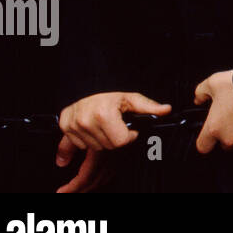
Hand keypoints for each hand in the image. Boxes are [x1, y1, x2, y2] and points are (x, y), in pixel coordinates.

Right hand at [55, 90, 170, 192]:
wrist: (84, 85)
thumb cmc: (110, 94)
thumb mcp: (131, 99)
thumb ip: (148, 107)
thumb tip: (167, 110)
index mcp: (104, 114)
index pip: (121, 142)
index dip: (129, 135)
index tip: (128, 127)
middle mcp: (86, 121)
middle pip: (109, 146)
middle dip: (115, 137)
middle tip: (115, 124)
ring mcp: (73, 126)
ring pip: (95, 147)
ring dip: (102, 139)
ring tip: (103, 124)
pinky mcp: (65, 128)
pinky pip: (81, 146)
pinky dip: (88, 139)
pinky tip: (92, 128)